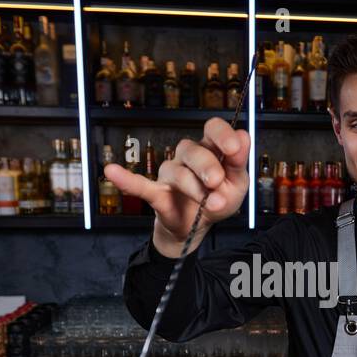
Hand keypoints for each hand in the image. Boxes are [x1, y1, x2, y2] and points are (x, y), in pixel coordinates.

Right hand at [105, 117, 250, 247]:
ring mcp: (171, 173)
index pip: (213, 129)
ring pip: (176, 170)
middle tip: (216, 183)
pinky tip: (112, 171)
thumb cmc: (218, 200)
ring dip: (193, 187)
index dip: (222, 135)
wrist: (199, 227)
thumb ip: (239, 163)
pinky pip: (139, 184)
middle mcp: (189, 156)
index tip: (233, 148)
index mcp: (211, 150)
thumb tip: (244, 136)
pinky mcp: (156, 193)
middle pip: (193, 148)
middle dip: (207, 166)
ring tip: (207, 203)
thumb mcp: (238, 185)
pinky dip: (126, 179)